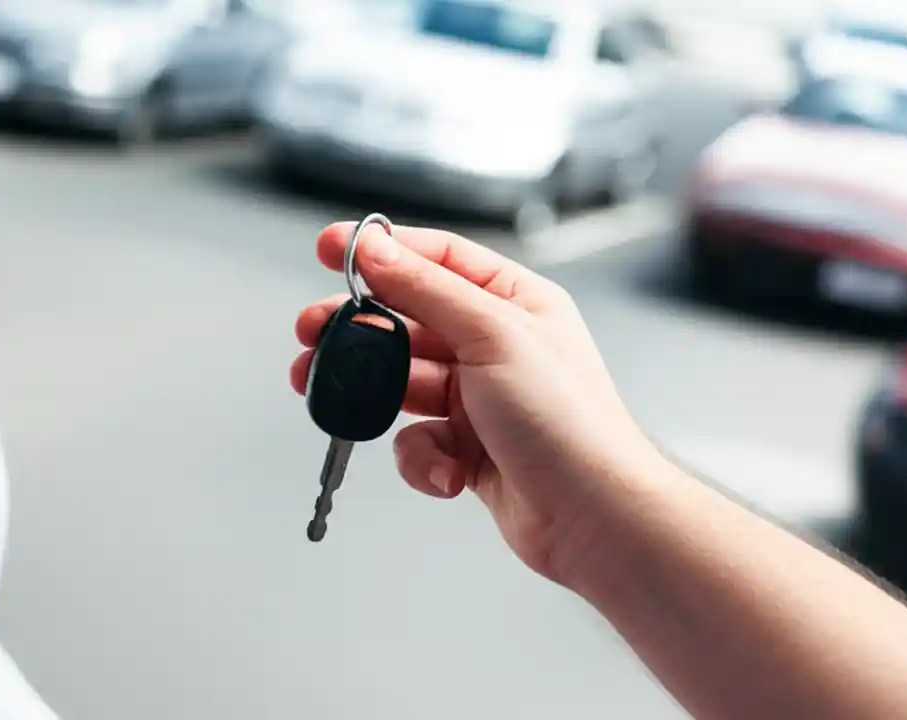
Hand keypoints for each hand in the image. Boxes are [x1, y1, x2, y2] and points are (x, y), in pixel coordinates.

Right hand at [291, 223, 671, 587]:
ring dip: (371, 394)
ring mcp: (481, 398)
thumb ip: (426, 289)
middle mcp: (497, 345)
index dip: (383, 251)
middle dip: (360, 330)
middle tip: (312, 332)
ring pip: (403, 383)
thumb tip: (375, 249)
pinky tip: (444, 470)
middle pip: (409, 322)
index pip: (439, 259)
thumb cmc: (567, 421)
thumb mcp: (492, 335)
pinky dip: (422, 457)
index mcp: (516, 303)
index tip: (331, 249)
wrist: (594, 517)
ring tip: (332, 395)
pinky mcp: (469, 449)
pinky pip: (419, 439)